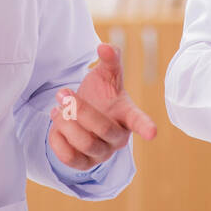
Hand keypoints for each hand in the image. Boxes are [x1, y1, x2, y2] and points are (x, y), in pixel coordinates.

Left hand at [48, 43, 157, 170]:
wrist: (82, 112)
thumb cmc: (101, 93)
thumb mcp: (106, 74)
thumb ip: (110, 59)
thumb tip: (105, 47)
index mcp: (128, 115)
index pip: (139, 121)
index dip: (145, 126)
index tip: (152, 132)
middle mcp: (118, 138)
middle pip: (102, 129)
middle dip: (79, 109)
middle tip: (64, 92)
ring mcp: (102, 153)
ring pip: (84, 144)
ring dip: (66, 122)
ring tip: (58, 106)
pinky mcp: (83, 163)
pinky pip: (68, 158)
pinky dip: (57, 138)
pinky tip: (57, 122)